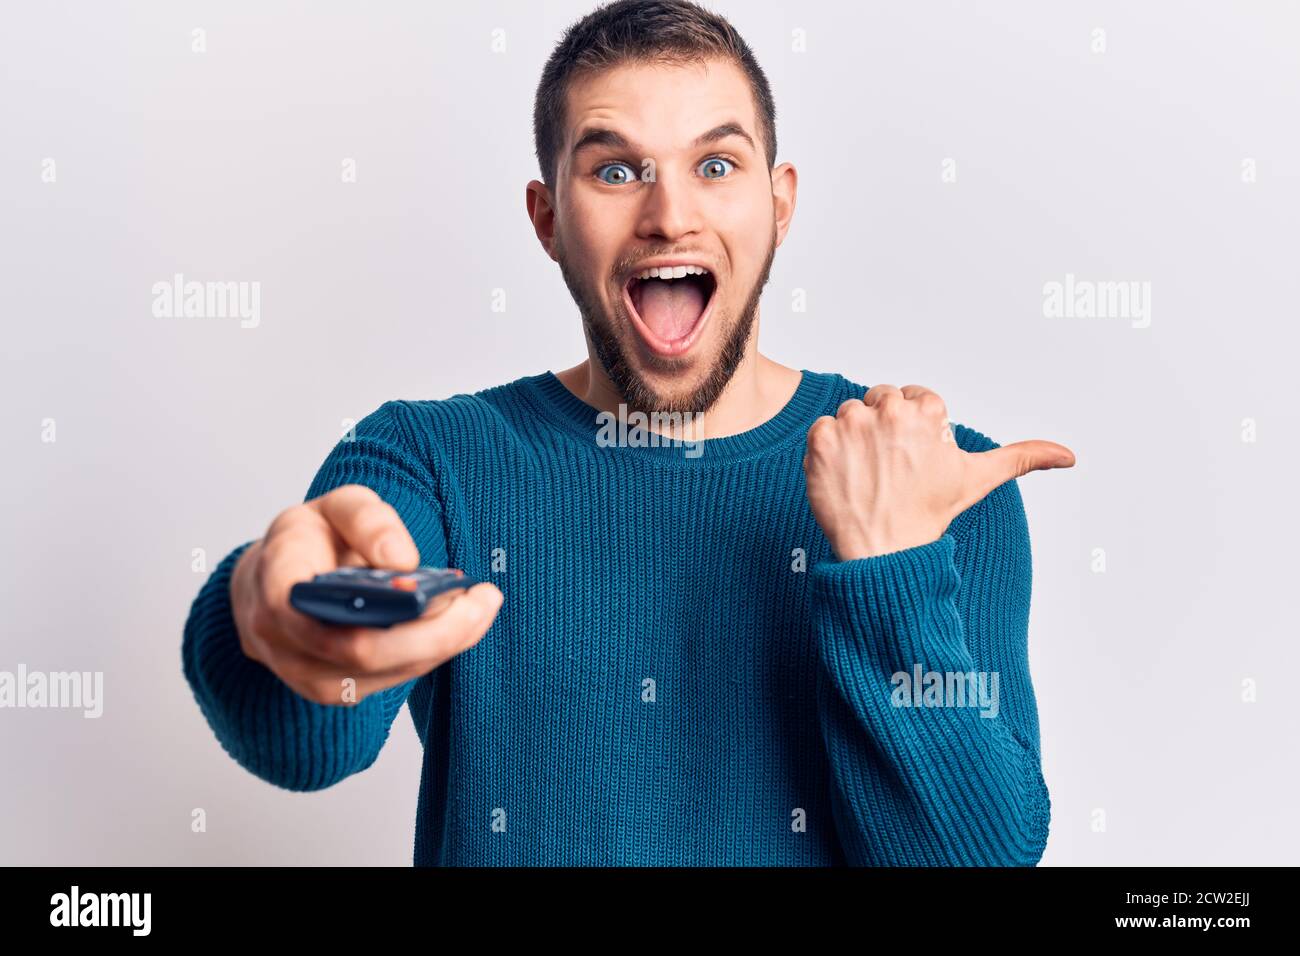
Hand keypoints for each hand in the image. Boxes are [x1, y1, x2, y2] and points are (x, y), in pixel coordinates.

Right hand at [229, 484, 502, 705]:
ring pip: (387, 672)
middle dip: (436, 630)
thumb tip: (403, 561)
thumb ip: (368, 519)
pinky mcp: (336, 690)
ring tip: (481, 605)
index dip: (383, 610)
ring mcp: (307, 674)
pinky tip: (460, 623)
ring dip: (444, 642)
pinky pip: (394, 679)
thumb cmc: (310, 540)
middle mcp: (284, 640)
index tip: (437, 587)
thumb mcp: (336, 506)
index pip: (318, 611)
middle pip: (366, 653)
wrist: (278, 580)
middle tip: (484, 599)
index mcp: (276, 584)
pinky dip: (433, 651)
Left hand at [803, 384, 1074, 559]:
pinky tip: (844, 475)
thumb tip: (1070, 456)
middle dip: (883, 428)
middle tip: (889, 467)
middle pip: (879, 400)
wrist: (883, 551)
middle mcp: (888, 412)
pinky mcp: (820, 441)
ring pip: (850, 414)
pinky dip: (827, 450)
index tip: (912, 457)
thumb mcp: (977, 479)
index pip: (913, 399)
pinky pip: (820, 428)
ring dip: (854, 438)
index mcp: (926, 412)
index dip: (912, 428)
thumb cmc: (929, 515)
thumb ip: (1023, 457)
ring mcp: (851, 426)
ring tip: (867, 473)